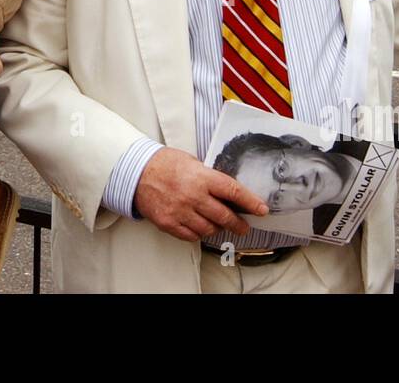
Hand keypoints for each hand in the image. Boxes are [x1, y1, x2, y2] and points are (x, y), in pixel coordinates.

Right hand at [132, 147, 267, 241]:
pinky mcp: (169, 223)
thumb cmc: (164, 164)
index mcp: (201, 177)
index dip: (251, 202)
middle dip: (238, 224)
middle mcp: (193, 196)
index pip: (233, 192)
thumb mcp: (191, 162)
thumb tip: (227, 192)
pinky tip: (199, 227)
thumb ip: (209, 177)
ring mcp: (180, 211)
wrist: (136, 172)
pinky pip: (191, 236)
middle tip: (243, 227)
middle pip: (224, 216)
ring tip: (218, 225)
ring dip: (217, 229)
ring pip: (209, 229)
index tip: (262, 209)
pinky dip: (198, 233)